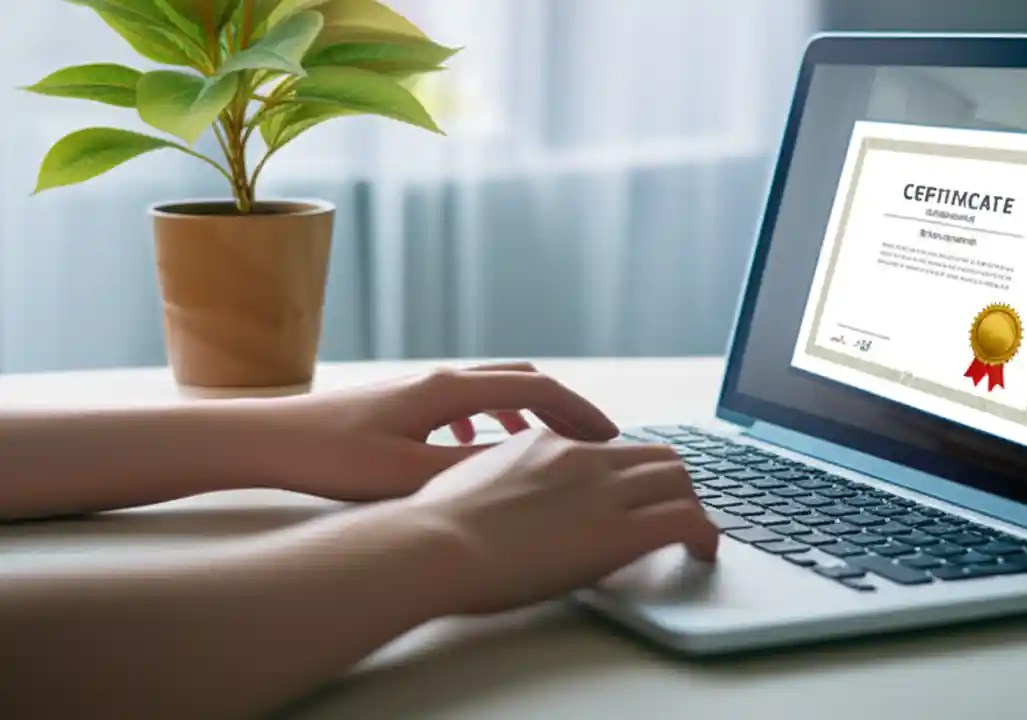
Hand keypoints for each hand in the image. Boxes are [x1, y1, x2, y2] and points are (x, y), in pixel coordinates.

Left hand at [268, 364, 619, 501]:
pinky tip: (475, 449)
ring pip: (491, 389)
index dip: (580, 411)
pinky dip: (488, 419)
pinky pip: (462, 402)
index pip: (537, 387)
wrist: (271, 439)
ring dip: (526, 412)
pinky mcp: (400, 401)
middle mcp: (441, 378)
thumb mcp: (410, 475)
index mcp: (451, 389)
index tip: (611, 437)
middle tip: (591, 439)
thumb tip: (527, 467)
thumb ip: (473, 469)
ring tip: (546, 446)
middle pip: (521, 379)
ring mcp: (419, 386)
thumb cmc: (335, 457)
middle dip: (562, 407)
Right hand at [405, 429, 718, 615]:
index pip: (608, 448)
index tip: (633, 495)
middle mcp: (581, 458)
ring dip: (692, 506)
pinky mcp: (618, 531)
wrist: (433, 545)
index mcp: (545, 444)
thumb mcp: (469, 480)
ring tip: (693, 535)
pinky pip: (686, 520)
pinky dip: (705, 535)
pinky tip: (703, 554)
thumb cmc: (432, 527)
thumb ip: (500, 479)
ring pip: (680, 479)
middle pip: (656, 454)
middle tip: (674, 513)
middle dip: (673, 484)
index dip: (630, 473)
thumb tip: (499, 494)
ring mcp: (603, 491)